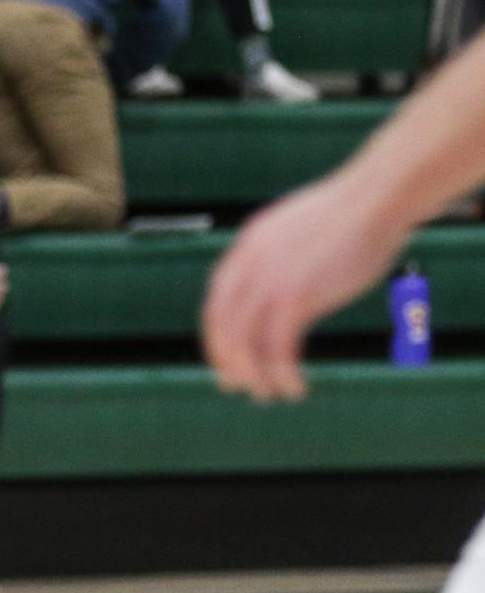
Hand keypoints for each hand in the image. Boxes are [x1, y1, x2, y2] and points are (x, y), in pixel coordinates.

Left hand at [203, 177, 404, 402]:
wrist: (374, 198)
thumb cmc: (351, 215)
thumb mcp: (296, 231)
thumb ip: (280, 259)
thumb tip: (282, 287)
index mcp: (247, 247)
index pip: (217, 301)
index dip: (218, 335)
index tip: (225, 358)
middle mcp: (249, 265)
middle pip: (223, 324)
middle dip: (227, 360)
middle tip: (237, 386)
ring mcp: (269, 280)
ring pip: (245, 341)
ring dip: (254, 375)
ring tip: (268, 394)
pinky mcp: (296, 296)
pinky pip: (278, 348)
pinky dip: (282, 373)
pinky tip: (295, 386)